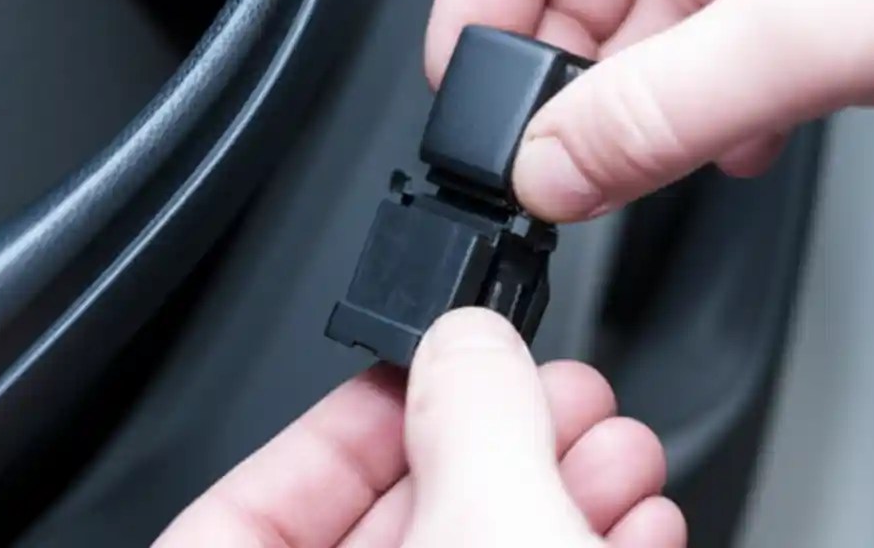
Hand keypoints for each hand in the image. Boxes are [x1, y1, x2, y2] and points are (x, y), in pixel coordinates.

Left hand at [153, 309, 684, 546]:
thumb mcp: (486, 533)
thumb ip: (466, 417)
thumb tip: (466, 343)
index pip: (235, 519)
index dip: (327, 432)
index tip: (415, 382)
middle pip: (387, 527)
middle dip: (488, 445)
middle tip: (554, 395)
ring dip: (558, 495)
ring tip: (617, 447)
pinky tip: (638, 521)